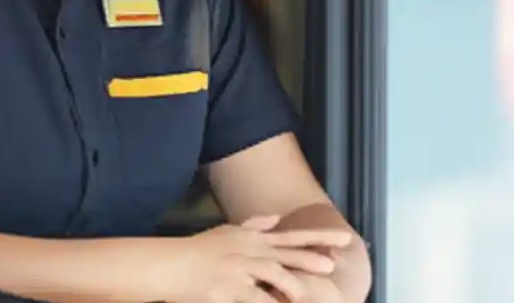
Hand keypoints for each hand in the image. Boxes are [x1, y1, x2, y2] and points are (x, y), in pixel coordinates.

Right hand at [162, 215, 353, 302]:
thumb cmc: (197, 250)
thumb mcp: (226, 232)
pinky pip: (257, 299)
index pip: (291, 236)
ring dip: (293, 286)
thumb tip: (275, 218)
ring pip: (276, 275)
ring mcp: (240, 269)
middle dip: (312, 258)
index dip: (318, 239)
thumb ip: (253, 225)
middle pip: (287, 253)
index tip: (343, 240)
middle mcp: (249, 251)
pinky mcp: (230, 289)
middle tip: (332, 265)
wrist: (170, 264)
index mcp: (252, 239)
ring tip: (303, 296)